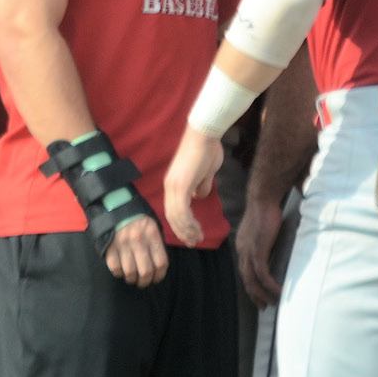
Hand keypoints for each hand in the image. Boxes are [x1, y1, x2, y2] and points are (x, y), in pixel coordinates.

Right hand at [105, 216, 169, 287]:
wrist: (115, 205)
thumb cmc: (137, 218)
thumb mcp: (153, 225)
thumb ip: (156, 243)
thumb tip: (159, 265)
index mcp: (152, 235)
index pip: (161, 262)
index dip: (160, 275)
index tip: (156, 279)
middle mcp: (138, 241)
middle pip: (146, 271)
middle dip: (146, 281)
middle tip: (143, 283)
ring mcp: (122, 245)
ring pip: (130, 272)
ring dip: (132, 279)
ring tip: (133, 279)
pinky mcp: (109, 247)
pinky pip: (115, 268)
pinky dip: (119, 274)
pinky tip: (122, 272)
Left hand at [161, 127, 224, 245]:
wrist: (205, 134)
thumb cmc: (207, 149)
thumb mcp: (206, 172)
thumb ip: (201, 185)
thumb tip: (199, 196)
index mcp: (174, 184)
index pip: (174, 209)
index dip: (181, 223)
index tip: (191, 233)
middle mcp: (170, 187)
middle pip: (172, 216)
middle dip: (183, 231)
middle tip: (193, 242)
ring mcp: (174, 186)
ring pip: (176, 216)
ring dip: (186, 230)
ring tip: (197, 239)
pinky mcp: (180, 186)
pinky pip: (181, 211)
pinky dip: (188, 223)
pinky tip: (196, 229)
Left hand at [232, 200, 285, 305]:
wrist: (263, 198)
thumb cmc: (266, 207)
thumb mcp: (263, 226)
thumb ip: (265, 236)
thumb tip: (273, 240)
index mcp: (243, 246)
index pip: (245, 270)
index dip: (251, 284)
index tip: (259, 293)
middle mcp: (242, 251)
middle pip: (246, 279)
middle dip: (255, 294)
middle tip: (264, 306)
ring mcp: (249, 252)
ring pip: (253, 280)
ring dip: (262, 294)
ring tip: (271, 303)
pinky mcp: (258, 251)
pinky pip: (263, 274)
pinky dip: (270, 285)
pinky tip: (279, 291)